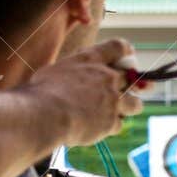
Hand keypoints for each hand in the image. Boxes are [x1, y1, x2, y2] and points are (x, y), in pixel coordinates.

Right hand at [27, 38, 142, 146]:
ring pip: (135, 104)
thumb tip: (70, 78)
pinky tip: (97, 129)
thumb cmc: (41, 92)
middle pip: (131, 78)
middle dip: (132, 84)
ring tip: (119, 113)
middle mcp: (106, 77)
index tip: (130, 55)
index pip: (118, 47)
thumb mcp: (55, 70)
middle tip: (127, 90)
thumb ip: (71, 71)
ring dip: (129, 108)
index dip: (126, 51)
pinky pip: (118, 125)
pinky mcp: (111, 121)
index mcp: (90, 59)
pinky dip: (109, 128)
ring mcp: (112, 100)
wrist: (46, 114)